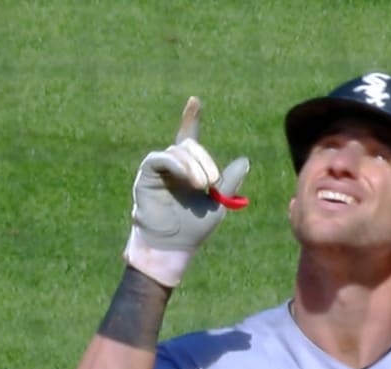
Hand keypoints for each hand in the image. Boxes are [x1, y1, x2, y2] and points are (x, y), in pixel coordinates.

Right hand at [124, 96, 250, 285]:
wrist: (173, 246)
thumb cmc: (193, 229)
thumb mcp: (217, 203)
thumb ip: (229, 182)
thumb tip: (245, 160)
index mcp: (188, 170)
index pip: (188, 138)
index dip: (190, 118)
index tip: (195, 100)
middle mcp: (172, 166)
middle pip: (189, 144)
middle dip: (205, 159)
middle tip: (213, 181)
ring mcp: (158, 169)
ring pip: (178, 151)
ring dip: (194, 166)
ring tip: (202, 186)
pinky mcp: (146, 175)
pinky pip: (161, 158)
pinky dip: (177, 165)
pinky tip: (188, 178)